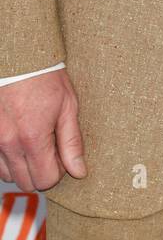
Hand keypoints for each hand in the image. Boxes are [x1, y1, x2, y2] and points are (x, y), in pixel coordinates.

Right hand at [0, 70, 85, 190]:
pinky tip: (17, 141)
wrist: (17, 57)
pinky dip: (6, 159)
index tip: (61, 153)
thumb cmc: (45, 77)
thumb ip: (72, 142)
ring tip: (32, 143)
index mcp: (33, 138)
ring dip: (22, 166)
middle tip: (48, 148)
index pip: (46, 180)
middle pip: (26, 182)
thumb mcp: (67, 106)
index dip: (58, 171)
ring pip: (7, 175)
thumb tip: (79, 171)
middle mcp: (9, 143)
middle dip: (41, 171)